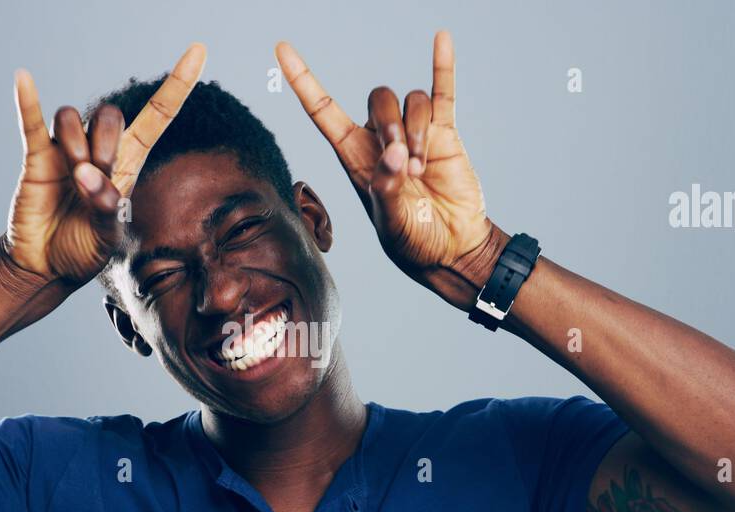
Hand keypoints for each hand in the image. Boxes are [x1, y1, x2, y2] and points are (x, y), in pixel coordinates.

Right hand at [3, 44, 206, 287]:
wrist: (47, 266)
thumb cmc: (84, 249)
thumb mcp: (108, 238)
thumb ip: (106, 207)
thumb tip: (85, 174)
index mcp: (128, 165)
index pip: (157, 116)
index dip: (177, 86)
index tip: (198, 52)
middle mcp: (98, 150)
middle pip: (110, 114)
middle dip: (107, 145)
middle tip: (97, 175)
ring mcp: (66, 150)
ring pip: (72, 118)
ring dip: (76, 145)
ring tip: (73, 177)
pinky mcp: (36, 157)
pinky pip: (31, 121)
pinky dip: (27, 100)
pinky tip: (24, 78)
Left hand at [276, 32, 501, 309]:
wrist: (451, 248)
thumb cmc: (412, 241)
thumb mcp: (390, 223)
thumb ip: (387, 190)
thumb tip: (394, 153)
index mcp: (354, 157)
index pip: (322, 109)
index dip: (303, 80)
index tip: (282, 49)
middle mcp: (380, 139)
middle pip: (378, 99)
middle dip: (392, 126)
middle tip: (405, 166)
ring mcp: (413, 133)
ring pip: (411, 100)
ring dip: (417, 130)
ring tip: (421, 169)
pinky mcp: (444, 133)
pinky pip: (441, 91)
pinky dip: (442, 66)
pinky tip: (442, 39)